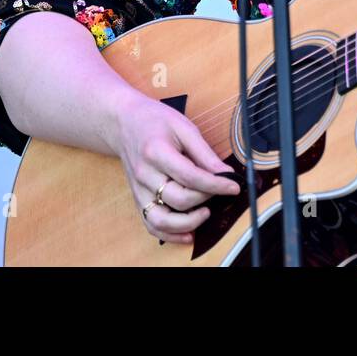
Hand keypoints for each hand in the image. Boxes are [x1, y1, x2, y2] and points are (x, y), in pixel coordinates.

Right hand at [107, 92, 241, 246]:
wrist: (123, 123)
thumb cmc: (155, 122)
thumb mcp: (184, 127)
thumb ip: (204, 153)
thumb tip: (226, 174)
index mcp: (156, 152)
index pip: (191, 177)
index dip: (216, 185)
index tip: (234, 187)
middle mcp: (144, 175)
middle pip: (179, 199)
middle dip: (205, 198)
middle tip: (219, 190)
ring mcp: (138, 190)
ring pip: (162, 220)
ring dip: (188, 223)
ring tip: (205, 213)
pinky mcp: (137, 199)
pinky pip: (151, 225)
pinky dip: (170, 234)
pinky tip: (188, 233)